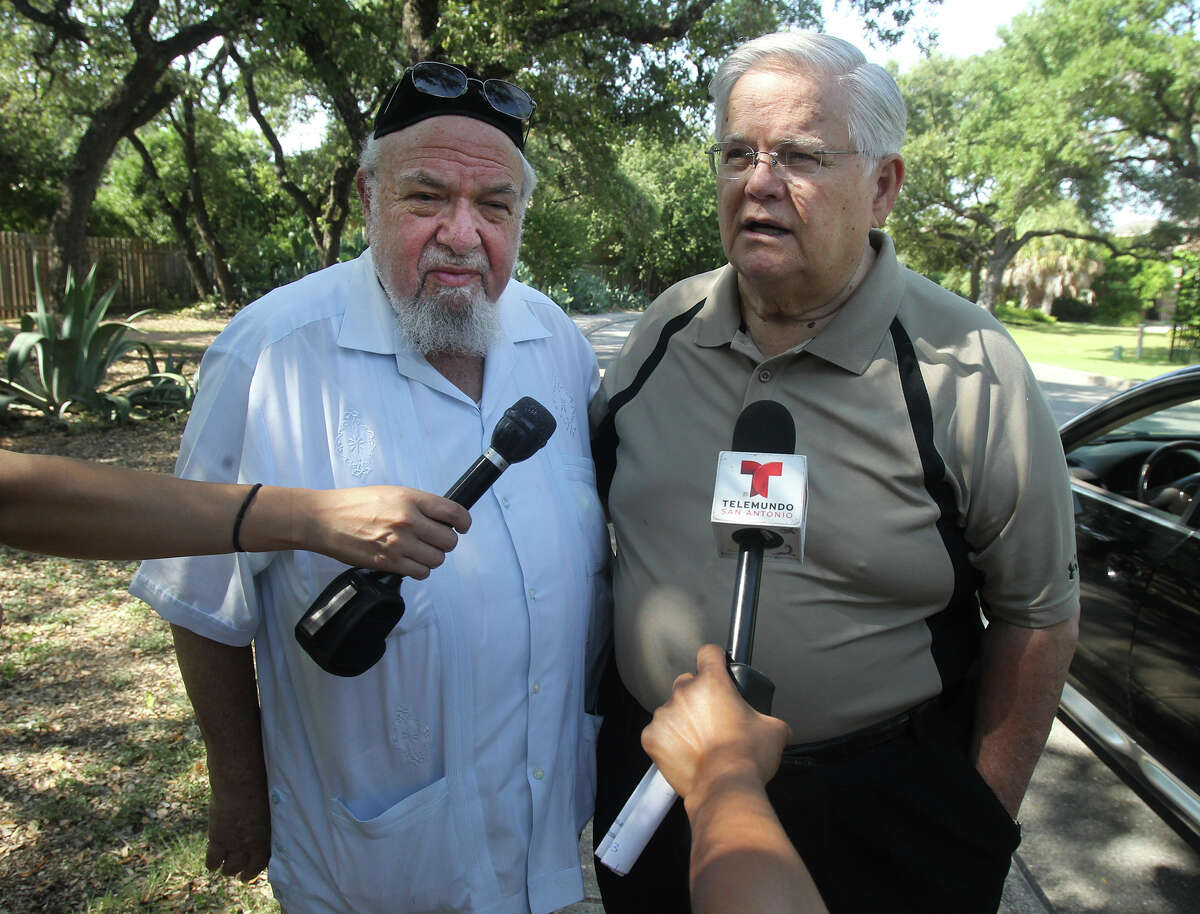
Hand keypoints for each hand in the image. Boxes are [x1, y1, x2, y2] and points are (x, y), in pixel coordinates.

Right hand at [204, 762, 270, 881]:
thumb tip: (261, 829)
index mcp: (267, 837)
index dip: (255, 869)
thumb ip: (263, 825)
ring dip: (227, 870)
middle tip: (239, 874)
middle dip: (241, 873)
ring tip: (225, 870)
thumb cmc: (257, 790)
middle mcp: (251, 844)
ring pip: (230, 868)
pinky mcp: (218, 839)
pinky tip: (212, 864)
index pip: (262, 862)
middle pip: (245, 867)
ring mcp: (234, 844)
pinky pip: (213, 860)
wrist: (240, 784)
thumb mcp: (266, 810)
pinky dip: (212, 864)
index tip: (250, 873)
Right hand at [293, 486, 471, 577]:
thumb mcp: (391, 493)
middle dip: (445, 541)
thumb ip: (418, 505)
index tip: (463, 526)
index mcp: (411, 499)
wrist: (324, 519)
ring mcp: (399, 544)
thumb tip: (442, 518)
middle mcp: (408, 521)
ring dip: (432, 557)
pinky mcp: (389, 563)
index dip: (464, 522)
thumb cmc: (354, 504)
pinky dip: (420, 570)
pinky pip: (421, 572)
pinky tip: (410, 561)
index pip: (454, 512)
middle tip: (433, 539)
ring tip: (419, 551)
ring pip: (438, 559)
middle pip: (449, 540)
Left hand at [642, 644, 790, 802]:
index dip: (716, 659)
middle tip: (714, 720)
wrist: (725, 787)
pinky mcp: (651, 737)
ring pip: (672, 709)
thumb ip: (769, 717)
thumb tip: (775, 726)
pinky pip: (659, 733)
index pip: (709, 653)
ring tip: (702, 743)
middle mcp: (684, 692)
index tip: (718, 666)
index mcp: (712, 682)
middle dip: (699, 697)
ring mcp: (665, 714)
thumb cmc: (748, 757)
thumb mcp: (774, 730)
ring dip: (684, 720)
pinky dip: (669, 741)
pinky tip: (686, 754)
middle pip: (688, 683)